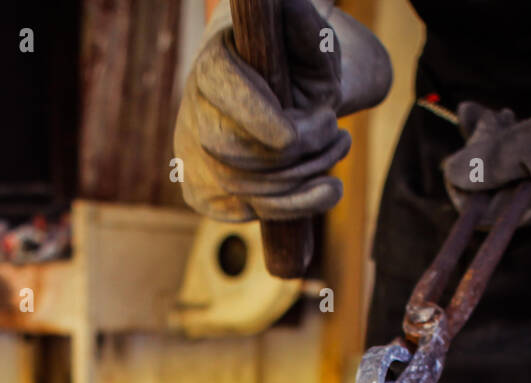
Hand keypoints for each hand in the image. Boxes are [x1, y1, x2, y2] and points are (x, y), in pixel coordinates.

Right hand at [173, 0, 391, 221]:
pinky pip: (244, 213)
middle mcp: (191, 111)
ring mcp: (189, 156)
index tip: (314, 127)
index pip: (227, 95)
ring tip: (337, 155)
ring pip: (246, 189)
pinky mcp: (200, 193)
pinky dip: (291, 206)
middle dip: (302, 154)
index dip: (266, 120)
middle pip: (238, 153)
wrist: (273, 93)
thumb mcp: (311, 41)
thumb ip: (305, 29)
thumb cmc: (295, 63)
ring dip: (305, 183)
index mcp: (213, 65)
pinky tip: (319, 186)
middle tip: (340, 135)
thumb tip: (291, 7)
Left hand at [442, 98, 530, 224]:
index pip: (471, 208)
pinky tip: (500, 115)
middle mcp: (526, 202)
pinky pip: (509, 153)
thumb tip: (450, 172)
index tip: (468, 147)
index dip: (460, 178)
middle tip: (490, 120)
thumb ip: (486, 163)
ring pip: (493, 165)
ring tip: (498, 114)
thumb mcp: (526, 147)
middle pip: (479, 185)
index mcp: (522, 211)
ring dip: (485, 137)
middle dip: (474, 150)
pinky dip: (499, 133)